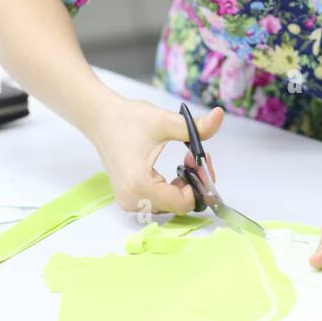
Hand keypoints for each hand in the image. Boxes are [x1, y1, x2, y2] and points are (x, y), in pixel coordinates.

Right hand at [89, 97, 222, 215]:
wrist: (101, 119)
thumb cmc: (129, 119)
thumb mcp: (166, 121)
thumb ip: (196, 126)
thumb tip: (220, 115)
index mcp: (139, 185)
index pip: (182, 203)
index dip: (200, 184)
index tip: (200, 160)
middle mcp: (132, 199)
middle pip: (178, 205)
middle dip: (194, 182)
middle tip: (195, 156)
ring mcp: (129, 201)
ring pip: (171, 204)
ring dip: (185, 184)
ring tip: (186, 158)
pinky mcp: (129, 197)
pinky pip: (161, 201)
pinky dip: (173, 187)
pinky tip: (175, 167)